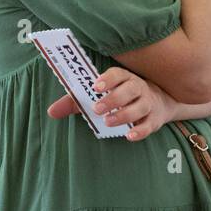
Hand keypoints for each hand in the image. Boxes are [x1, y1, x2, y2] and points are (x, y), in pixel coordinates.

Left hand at [47, 66, 174, 141]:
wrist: (159, 101)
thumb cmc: (121, 97)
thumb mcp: (100, 96)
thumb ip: (76, 103)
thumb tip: (51, 111)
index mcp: (124, 78)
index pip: (118, 74)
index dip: (107, 80)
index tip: (95, 86)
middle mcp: (138, 88)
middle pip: (130, 90)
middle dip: (114, 98)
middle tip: (98, 108)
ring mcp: (148, 103)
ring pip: (140, 107)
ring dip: (124, 114)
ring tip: (108, 122)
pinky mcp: (154, 120)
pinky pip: (148, 125)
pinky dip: (140, 130)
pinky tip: (129, 136)